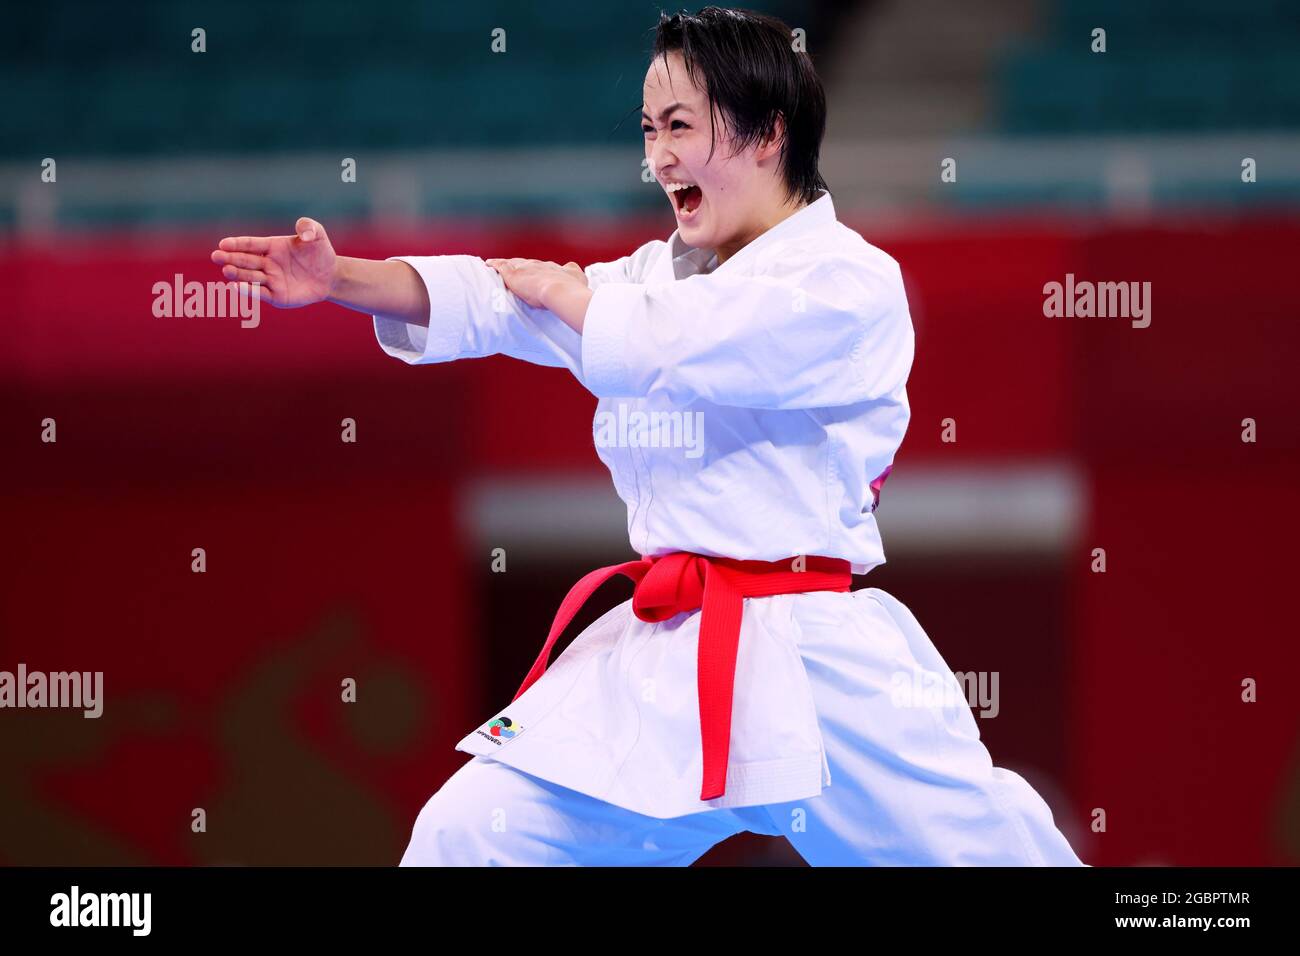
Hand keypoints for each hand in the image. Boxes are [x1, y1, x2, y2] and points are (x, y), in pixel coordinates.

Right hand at [210, 217, 336, 307]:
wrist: (330, 276)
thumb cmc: (320, 252)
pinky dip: (249, 291)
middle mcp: (267, 263)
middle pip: (245, 260)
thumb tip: (304, 233)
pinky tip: (236, 287)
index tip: (223, 244)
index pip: (250, 244)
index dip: (237, 244)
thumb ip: (309, 227)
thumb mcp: (317, 234)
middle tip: (216, 257)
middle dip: (230, 259)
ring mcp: (271, 280)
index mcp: (271, 246)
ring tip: (226, 271)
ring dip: (237, 274)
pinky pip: (261, 293)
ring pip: (250, 277)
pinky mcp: (277, 296)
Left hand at [485, 258, 586, 309]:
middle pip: (529, 264)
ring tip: (502, 266)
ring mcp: (526, 268)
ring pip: (514, 263)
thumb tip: (579, 272)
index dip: (540, 270)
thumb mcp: (579, 279)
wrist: (561, 290)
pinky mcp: (513, 274)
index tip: (539, 272)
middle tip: (519, 272)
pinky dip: (494, 264)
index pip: (545, 267)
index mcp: (555, 268)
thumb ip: (577, 275)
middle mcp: (540, 265)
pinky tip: (488, 264)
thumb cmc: (570, 289)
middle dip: (524, 267)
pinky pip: (500, 266)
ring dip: (509, 265)